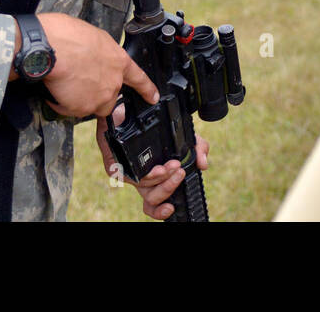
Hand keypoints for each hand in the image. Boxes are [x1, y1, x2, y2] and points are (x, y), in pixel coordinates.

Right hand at [36, 13, 158, 118]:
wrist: (51, 48)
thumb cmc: (67, 36)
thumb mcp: (93, 38)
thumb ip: (101, 54)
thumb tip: (95, 59)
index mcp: (118, 61)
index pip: (139, 78)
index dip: (147, 89)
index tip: (153, 97)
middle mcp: (113, 82)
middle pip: (108, 97)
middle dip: (95, 93)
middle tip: (77, 79)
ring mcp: (99, 97)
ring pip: (89, 105)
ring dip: (78, 98)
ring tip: (64, 81)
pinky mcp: (82, 108)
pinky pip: (71, 109)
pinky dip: (63, 102)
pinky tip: (57, 87)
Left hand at [96, 113, 210, 220]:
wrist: (133, 108)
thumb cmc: (157, 128)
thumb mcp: (185, 137)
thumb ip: (198, 148)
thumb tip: (203, 164)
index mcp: (154, 179)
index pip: (156, 203)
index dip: (162, 211)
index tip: (173, 207)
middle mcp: (141, 180)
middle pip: (152, 198)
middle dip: (169, 187)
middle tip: (179, 171)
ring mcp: (129, 173)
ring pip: (144, 187)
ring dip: (161, 179)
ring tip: (172, 165)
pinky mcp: (116, 164)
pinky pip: (128, 176)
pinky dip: (144, 174)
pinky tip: (156, 168)